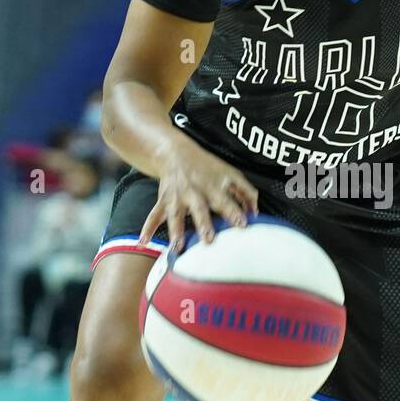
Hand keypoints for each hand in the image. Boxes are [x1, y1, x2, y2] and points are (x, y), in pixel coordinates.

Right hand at [137, 138, 258, 249]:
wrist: (177, 153)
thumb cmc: (209, 168)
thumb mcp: (230, 174)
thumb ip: (246, 192)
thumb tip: (256, 213)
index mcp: (214, 187)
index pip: (226, 201)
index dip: (234, 212)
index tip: (242, 224)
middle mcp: (195, 192)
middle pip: (200, 208)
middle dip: (203, 223)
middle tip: (208, 240)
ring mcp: (177, 197)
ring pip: (175, 215)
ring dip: (176, 231)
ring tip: (177, 248)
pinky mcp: (164, 200)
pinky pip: (154, 215)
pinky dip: (147, 228)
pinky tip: (143, 241)